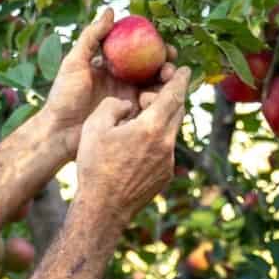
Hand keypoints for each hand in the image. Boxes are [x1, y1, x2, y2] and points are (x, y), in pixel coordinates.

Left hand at [42, 9, 177, 153]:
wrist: (59, 133)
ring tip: (166, 81)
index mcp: (111, 65)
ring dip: (166, 83)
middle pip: (152, 69)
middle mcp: (122, 81)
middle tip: (169, 66)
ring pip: (155, 87)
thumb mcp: (75, 62)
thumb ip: (92, 36)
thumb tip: (112, 10)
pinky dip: (159, 101)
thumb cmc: (63, 96)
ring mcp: (127, 100)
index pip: (138, 51)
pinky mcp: (129, 118)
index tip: (166, 46)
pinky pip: (150, 107)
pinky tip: (160, 100)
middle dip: (166, 65)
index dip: (155, 47)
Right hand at [75, 67, 190, 230]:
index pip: (173, 95)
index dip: (180, 79)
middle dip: (170, 98)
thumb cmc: (95, 167)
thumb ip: (112, 106)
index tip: (184, 69)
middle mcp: (166, 144)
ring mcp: (168, 162)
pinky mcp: (165, 176)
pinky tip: (137, 148)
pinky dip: (157, 141)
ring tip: (141, 122)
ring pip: (172, 132)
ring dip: (162, 121)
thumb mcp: (94, 127)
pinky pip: (166, 151)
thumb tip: (126, 104)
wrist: (103, 209)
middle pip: (177, 111)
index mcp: (151, 127)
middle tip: (154, 94)